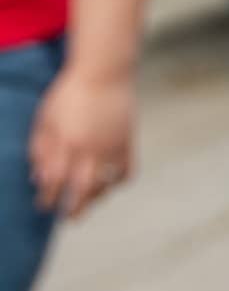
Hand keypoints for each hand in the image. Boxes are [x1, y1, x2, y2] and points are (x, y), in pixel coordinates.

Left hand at [31, 67, 134, 219]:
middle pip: (82, 190)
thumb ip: (40, 149)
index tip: (43, 205)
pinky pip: (126, 170)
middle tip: (69, 218)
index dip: (48, 197)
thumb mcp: (45, 119)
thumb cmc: (68, 94)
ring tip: (88, 203)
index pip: (55, 181)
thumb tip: (38, 177)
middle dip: (74, 208)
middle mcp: (90, 148)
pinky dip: (118, 181)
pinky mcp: (128, 142)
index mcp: (67, 142)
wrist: (105, 72)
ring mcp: (112, 146)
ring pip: (106, 184)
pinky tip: (110, 183)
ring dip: (96, 198)